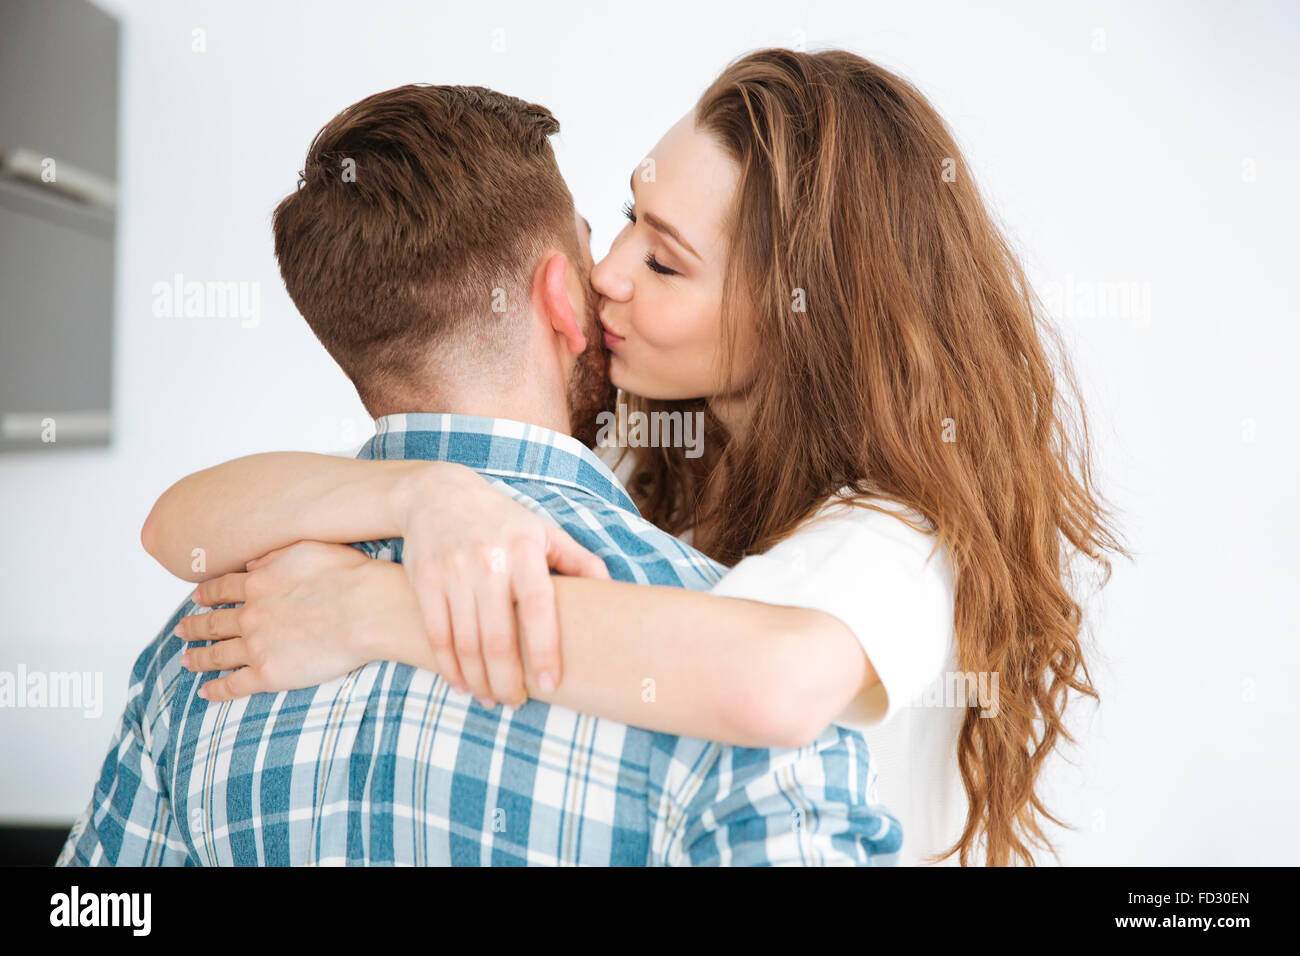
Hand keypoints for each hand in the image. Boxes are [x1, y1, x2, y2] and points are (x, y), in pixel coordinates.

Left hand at [177, 540, 380, 700]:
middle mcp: (250, 614)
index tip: (197, 598)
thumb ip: (274, 556)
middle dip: (194, 626)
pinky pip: (235, 685)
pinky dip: (217, 689)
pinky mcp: (269, 674)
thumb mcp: (306, 549)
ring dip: (199, 657)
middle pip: (213, 622)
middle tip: (182, 630)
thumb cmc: (348, 576)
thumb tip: (252, 563)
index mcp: (258, 582)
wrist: (367, 610)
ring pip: (218, 654)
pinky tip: (206, 692)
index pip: (222, 588)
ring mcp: (257, 646)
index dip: (207, 594)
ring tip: (187, 660)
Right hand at [394, 464, 609, 707]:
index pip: (538, 608)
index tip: (550, 684)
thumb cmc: (502, 521)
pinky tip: (461, 684)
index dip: (544, 651)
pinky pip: (436, 635)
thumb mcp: (543, 531)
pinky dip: (449, 667)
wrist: (438, 494)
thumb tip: (613, 590)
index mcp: (524, 550)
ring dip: (479, 680)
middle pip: (498, 637)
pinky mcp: (424, 581)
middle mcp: (488, 561)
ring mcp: (453, 571)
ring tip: (492, 699)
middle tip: (517, 703)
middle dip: (508, 680)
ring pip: (466, 643)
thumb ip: (578, 561)